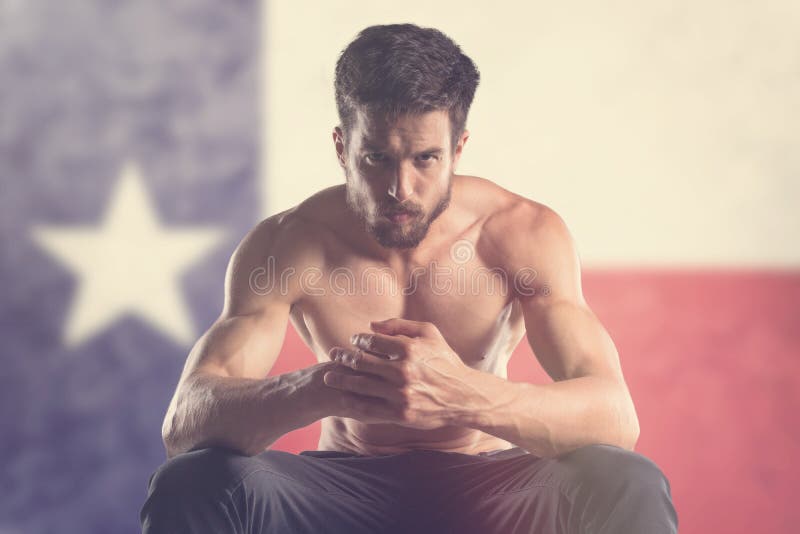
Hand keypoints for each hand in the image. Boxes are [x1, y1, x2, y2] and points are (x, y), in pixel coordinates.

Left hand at [324, 318, 474, 428]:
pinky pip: (369, 409)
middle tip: (333, 355)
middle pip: (361, 363)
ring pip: (360, 386)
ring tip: (329, 377)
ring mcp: (400, 395)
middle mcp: (403, 372)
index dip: (358, 340)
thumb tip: (371, 325)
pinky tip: (344, 398)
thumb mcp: (429, 333)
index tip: (353, 341)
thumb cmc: (445, 361)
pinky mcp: (400, 415)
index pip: (372, 341)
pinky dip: (353, 403)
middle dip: (343, 358)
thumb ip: (399, 325)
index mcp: (409, 349)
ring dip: (341, 380)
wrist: (463, 396)